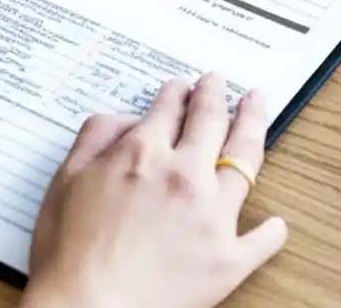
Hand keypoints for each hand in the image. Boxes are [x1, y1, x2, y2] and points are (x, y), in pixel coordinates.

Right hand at [22, 73, 287, 307]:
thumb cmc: (70, 255)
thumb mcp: (65, 180)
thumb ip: (94, 138)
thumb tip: (123, 120)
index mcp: (143, 154)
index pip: (169, 108)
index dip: (178, 92)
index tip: (183, 87)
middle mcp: (184, 176)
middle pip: (212, 121)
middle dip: (217, 95)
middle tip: (222, 83)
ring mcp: (212, 216)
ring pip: (246, 159)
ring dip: (254, 126)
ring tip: (258, 109)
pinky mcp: (228, 258)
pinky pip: (263, 238)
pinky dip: (272, 229)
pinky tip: (275, 222)